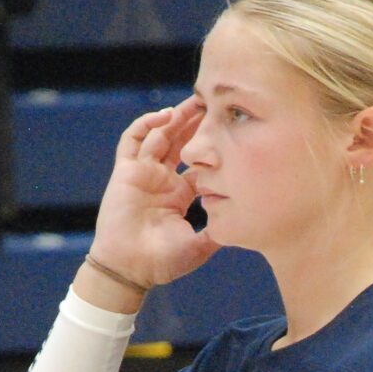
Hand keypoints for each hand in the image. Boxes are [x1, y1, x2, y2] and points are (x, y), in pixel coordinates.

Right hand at [87, 98, 217, 294]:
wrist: (131, 269)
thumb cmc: (163, 262)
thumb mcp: (200, 245)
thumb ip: (220, 231)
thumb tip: (246, 224)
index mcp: (179, 194)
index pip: (198, 163)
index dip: (212, 147)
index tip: (231, 132)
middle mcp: (162, 180)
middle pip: (180, 142)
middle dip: (195, 123)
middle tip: (214, 105)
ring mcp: (143, 174)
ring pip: (160, 135)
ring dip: (175, 118)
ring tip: (194, 102)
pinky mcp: (126, 172)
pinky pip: (133, 140)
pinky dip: (147, 124)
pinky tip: (165, 115)